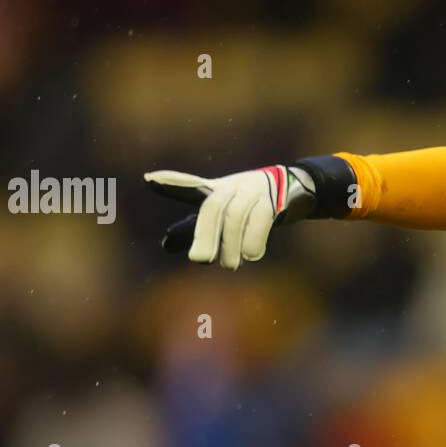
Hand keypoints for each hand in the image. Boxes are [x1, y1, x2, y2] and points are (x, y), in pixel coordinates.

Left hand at [144, 165, 314, 268]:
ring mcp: (254, 191)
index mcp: (216, 189)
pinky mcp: (275, 200)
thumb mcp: (221, 214)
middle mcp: (233, 186)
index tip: (149, 181)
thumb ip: (194, 228)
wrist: (296, 189)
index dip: (172, 184)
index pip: (191, 186)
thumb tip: (165, 245)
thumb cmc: (249, 204)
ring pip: (236, 216)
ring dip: (231, 244)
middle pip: (213, 207)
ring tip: (230, 266)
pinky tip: (251, 256)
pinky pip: (261, 220)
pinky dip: (254, 240)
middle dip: (205, 232)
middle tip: (199, 260)